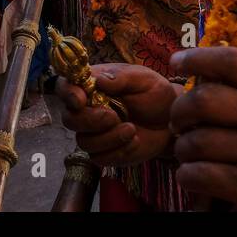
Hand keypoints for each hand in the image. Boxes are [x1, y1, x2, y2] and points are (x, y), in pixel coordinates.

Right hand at [55, 63, 178, 166]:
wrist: (170, 121)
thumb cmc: (155, 94)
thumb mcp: (143, 79)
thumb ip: (121, 77)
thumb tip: (99, 79)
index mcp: (92, 85)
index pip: (66, 86)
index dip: (67, 93)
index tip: (80, 99)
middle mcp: (88, 109)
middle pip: (69, 118)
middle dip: (89, 120)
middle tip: (113, 117)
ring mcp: (94, 133)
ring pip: (84, 141)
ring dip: (108, 138)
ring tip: (132, 129)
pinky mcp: (104, 153)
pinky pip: (99, 158)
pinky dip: (118, 151)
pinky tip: (134, 141)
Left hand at [168, 47, 236, 210]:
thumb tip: (210, 76)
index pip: (235, 61)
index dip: (199, 56)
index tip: (178, 60)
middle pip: (205, 99)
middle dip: (180, 108)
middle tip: (177, 118)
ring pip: (197, 140)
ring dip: (183, 147)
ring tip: (188, 149)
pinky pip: (200, 175)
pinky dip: (188, 175)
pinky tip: (193, 175)